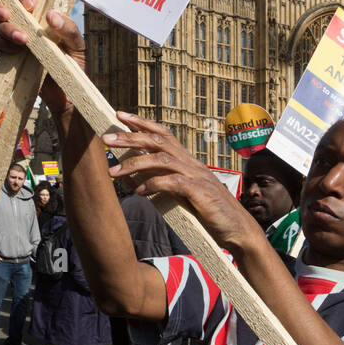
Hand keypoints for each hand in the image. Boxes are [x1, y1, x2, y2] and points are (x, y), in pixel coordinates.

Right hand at [0, 0, 85, 114]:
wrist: (66, 94)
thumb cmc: (74, 64)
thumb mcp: (78, 44)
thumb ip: (68, 28)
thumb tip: (51, 16)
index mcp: (43, 13)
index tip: (30, 4)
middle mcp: (26, 22)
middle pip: (3, 4)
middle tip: (6, 14)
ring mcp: (14, 38)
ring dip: (6, 29)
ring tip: (23, 40)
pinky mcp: (7, 54)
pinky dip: (1, 44)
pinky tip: (15, 51)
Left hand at [103, 111, 258, 256]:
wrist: (237, 228)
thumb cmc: (207, 211)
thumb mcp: (180, 194)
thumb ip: (159, 182)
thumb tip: (131, 177)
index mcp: (186, 160)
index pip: (162, 133)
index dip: (141, 123)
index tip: (119, 116)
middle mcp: (190, 163)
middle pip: (157, 141)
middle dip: (130, 138)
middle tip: (106, 140)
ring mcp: (196, 176)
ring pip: (161, 159)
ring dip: (134, 164)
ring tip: (113, 172)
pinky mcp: (199, 192)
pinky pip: (172, 183)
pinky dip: (153, 185)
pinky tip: (139, 193)